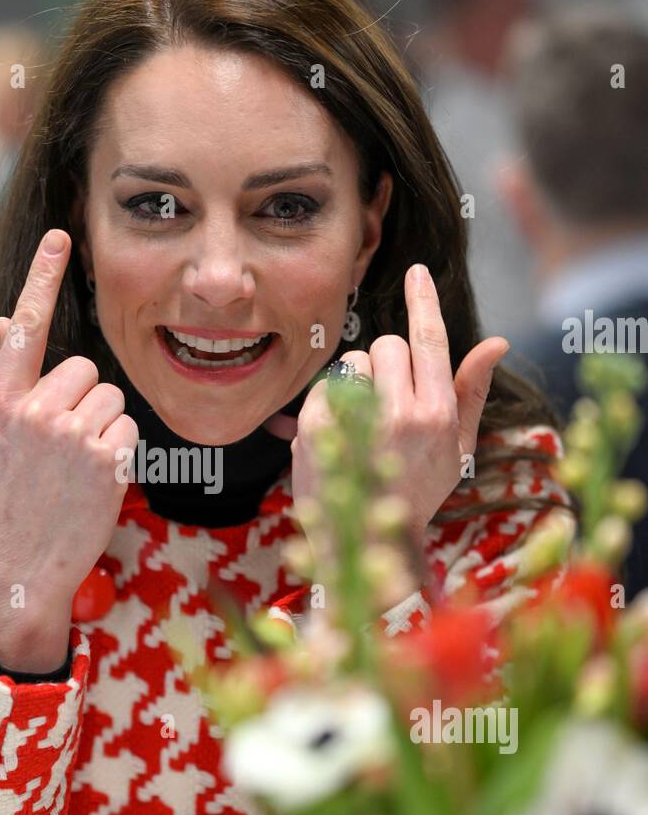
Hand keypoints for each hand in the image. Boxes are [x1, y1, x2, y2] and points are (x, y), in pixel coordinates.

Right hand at [0, 228, 138, 668]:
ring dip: (105, 426)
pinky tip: (96, 480)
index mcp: (0, 401)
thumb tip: (5, 323)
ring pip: (111, 396)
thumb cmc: (9, 497)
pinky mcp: (105, 457)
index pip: (24, 328)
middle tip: (66, 444)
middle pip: (85, 368)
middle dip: (84, 399)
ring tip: (79, 465)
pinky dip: (121, 450)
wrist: (25, 564)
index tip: (61, 237)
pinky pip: (128, 427)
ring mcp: (69, 435)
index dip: (42, 279)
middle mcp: (31, 412)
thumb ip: (4, 380)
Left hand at [266, 263, 508, 542]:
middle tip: (387, 398)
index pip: (429, 340)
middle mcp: (399, 414)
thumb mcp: (458, 449)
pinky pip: (324, 385)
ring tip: (364, 421)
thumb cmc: (417, 492)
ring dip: (358, 381)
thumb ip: (472, 391)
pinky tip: (340, 433)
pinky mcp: (317, 427)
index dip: (422, 301)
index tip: (415, 272)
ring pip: (353, 362)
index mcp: (438, 415)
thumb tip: (497, 340)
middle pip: (387, 345)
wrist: (365, 542)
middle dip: (386, 362)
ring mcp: (355, 420)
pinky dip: (330, 400)